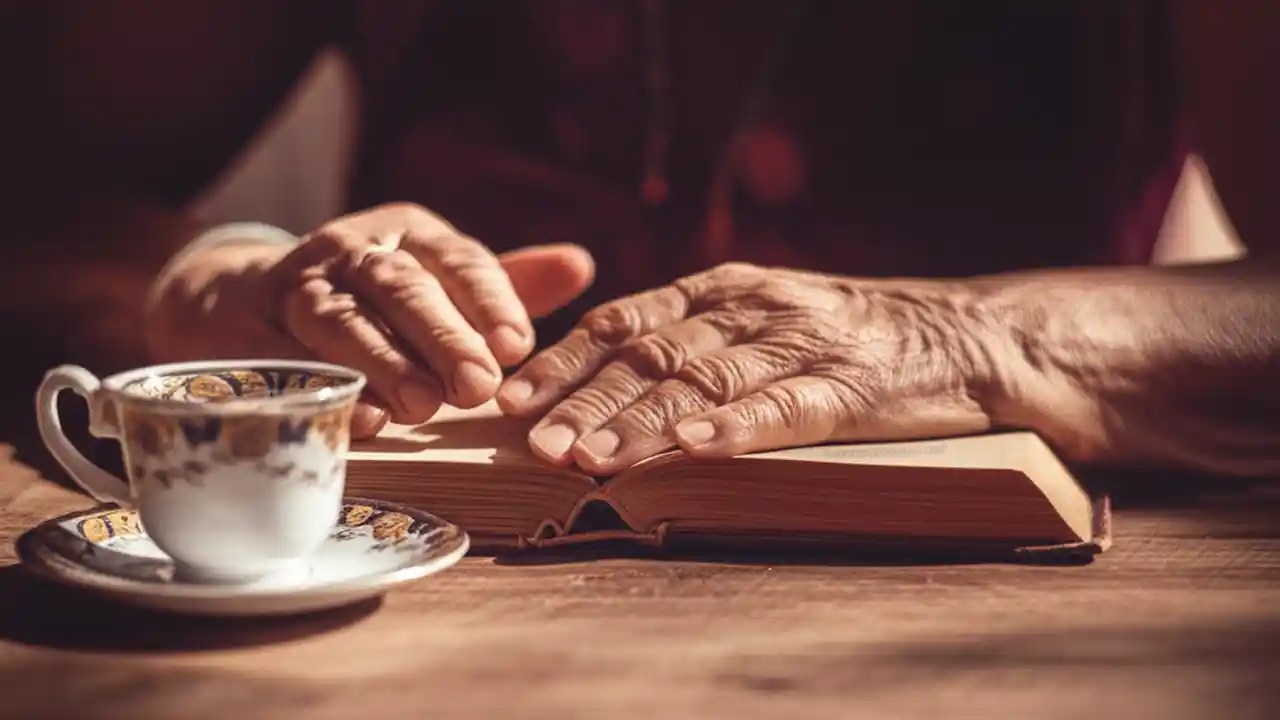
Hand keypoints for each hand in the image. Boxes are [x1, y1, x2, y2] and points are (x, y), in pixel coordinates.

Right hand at [147, 203, 594, 435]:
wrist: (249, 298)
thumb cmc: (375, 297)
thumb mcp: (440, 278)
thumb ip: (507, 281)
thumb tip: (581, 265)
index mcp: (411, 233)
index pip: (460, 260)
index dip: (491, 302)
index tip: (518, 348)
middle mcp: (354, 250)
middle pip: (401, 288)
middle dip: (441, 337)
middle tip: (478, 386)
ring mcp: (298, 289)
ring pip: (341, 322)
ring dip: (383, 363)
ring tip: (421, 407)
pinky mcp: (254, 332)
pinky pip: (291, 363)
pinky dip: (328, 393)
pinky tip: (363, 422)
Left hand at [497, 262, 1000, 473]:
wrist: (961, 336)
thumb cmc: (844, 337)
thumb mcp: (760, 318)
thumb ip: (693, 340)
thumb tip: (602, 384)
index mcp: (721, 290)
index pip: (624, 321)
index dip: (564, 360)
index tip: (510, 398)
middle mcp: (750, 308)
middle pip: (652, 353)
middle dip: (586, 399)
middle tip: (535, 444)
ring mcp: (800, 343)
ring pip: (706, 380)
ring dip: (643, 423)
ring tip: (592, 460)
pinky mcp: (851, 386)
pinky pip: (787, 406)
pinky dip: (738, 428)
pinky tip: (698, 450)